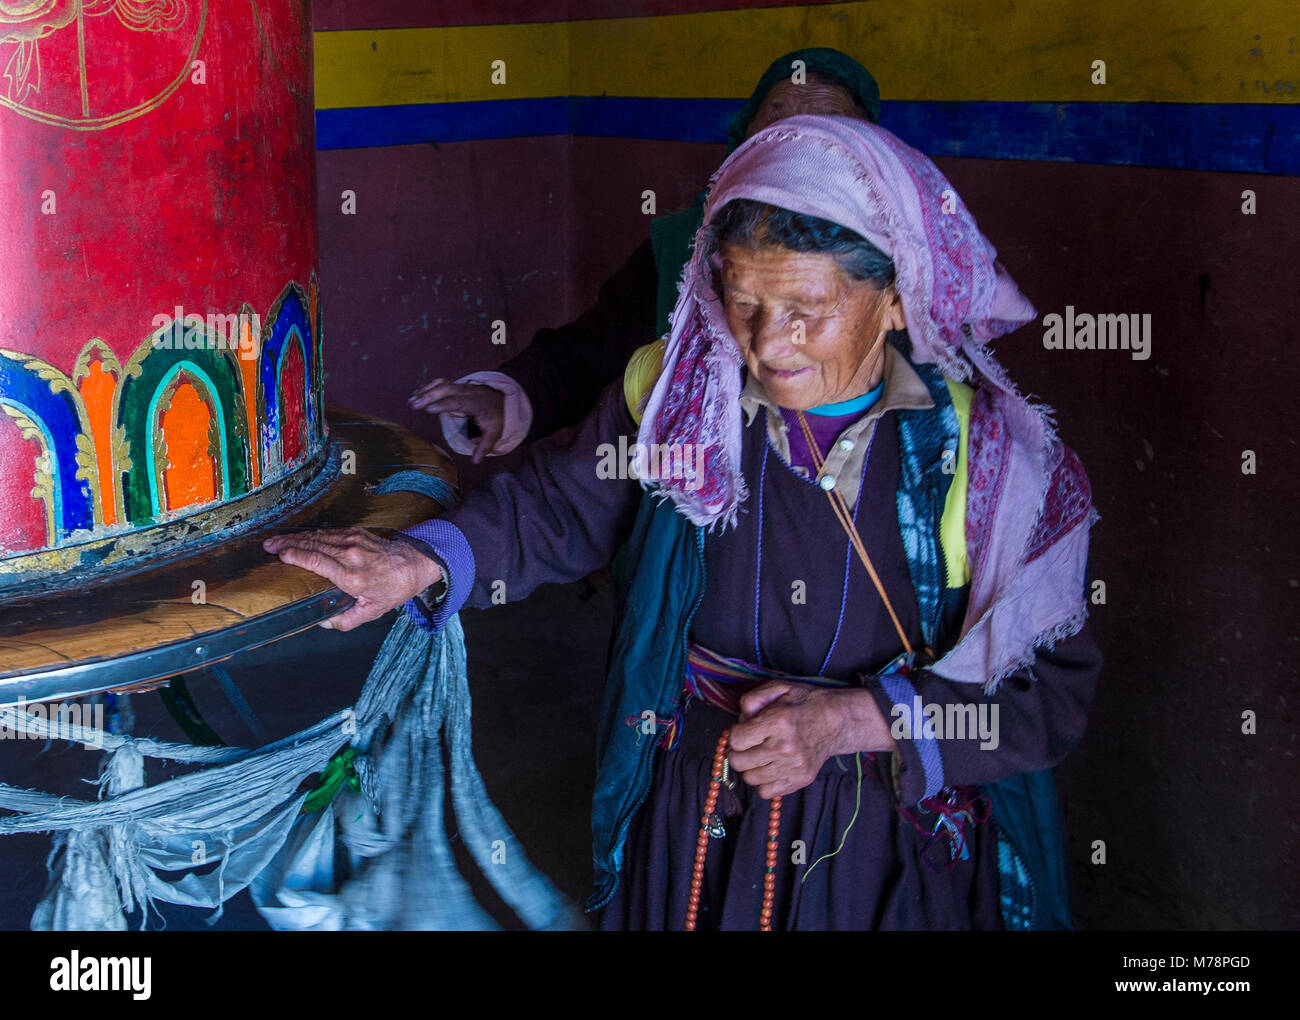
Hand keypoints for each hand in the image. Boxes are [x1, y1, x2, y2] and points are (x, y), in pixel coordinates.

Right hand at [262, 527, 442, 631]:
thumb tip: (323, 622)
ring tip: (276, 540)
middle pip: (312, 545)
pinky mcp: (356, 533)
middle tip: (268, 546)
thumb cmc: (393, 589)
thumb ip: (346, 620)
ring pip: (318, 536)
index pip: (317, 561)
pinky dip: (311, 534)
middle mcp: (351, 555)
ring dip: (295, 537)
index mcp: (352, 576)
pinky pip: (329, 532)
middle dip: (287, 544)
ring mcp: (354, 541)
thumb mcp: (373, 612)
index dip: (296, 556)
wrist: (414, 564)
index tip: (280, 556)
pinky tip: (299, 537)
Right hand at [408, 379, 505, 463]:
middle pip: (446, 389)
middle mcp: (466, 392)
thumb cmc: (494, 417)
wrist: (500, 399)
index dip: (443, 405)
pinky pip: (439, 383)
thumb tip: (475, 461)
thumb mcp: (494, 433)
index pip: (458, 402)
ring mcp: (460, 387)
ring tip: (411, 401)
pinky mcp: (454, 385)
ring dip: (425, 391)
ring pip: (441, 384)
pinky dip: (427, 387)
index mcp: (475, 403)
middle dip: (429, 395)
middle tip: (414, 405)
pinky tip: (415, 394)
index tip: (428, 409)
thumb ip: (485, 446)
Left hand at [727, 682, 895, 798]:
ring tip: (761, 755)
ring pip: (750, 778)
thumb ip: (752, 699)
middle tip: (747, 744)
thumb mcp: (778, 688)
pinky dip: (764, 781)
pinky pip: (766, 792)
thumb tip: (739, 720)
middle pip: (739, 762)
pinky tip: (771, 767)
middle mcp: (785, 747)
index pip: (736, 740)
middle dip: (738, 752)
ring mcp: (794, 767)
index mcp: (778, 722)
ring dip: (751, 767)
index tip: (743, 730)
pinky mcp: (801, 780)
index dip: (735, 734)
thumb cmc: (804, 703)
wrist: (836, 720)